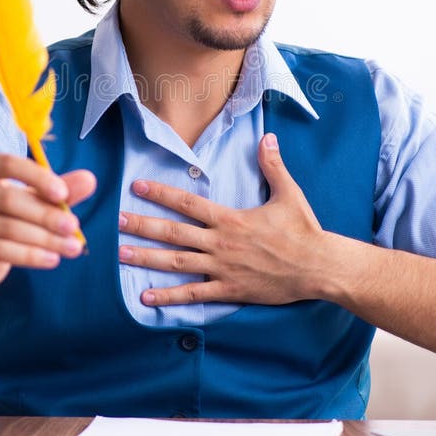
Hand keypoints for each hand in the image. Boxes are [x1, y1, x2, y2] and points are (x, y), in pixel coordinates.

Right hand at [0, 154, 95, 291]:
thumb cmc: (5, 214)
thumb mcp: (31, 196)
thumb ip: (58, 188)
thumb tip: (90, 180)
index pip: (7, 163)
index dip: (37, 177)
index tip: (63, 195)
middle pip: (8, 199)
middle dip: (46, 214)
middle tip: (74, 227)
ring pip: (6, 228)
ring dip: (45, 239)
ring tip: (72, 247)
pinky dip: (29, 256)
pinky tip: (52, 259)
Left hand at [117, 133, 329, 305]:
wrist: (319, 267)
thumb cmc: (304, 230)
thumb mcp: (289, 193)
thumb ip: (273, 165)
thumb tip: (267, 137)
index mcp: (231, 219)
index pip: (188, 203)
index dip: (161, 193)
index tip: (137, 186)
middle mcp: (221, 243)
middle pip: (173, 233)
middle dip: (143, 226)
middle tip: (116, 221)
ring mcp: (222, 269)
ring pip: (176, 263)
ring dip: (147, 258)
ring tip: (120, 254)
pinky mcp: (229, 290)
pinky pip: (194, 295)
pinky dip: (168, 297)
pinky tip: (146, 297)